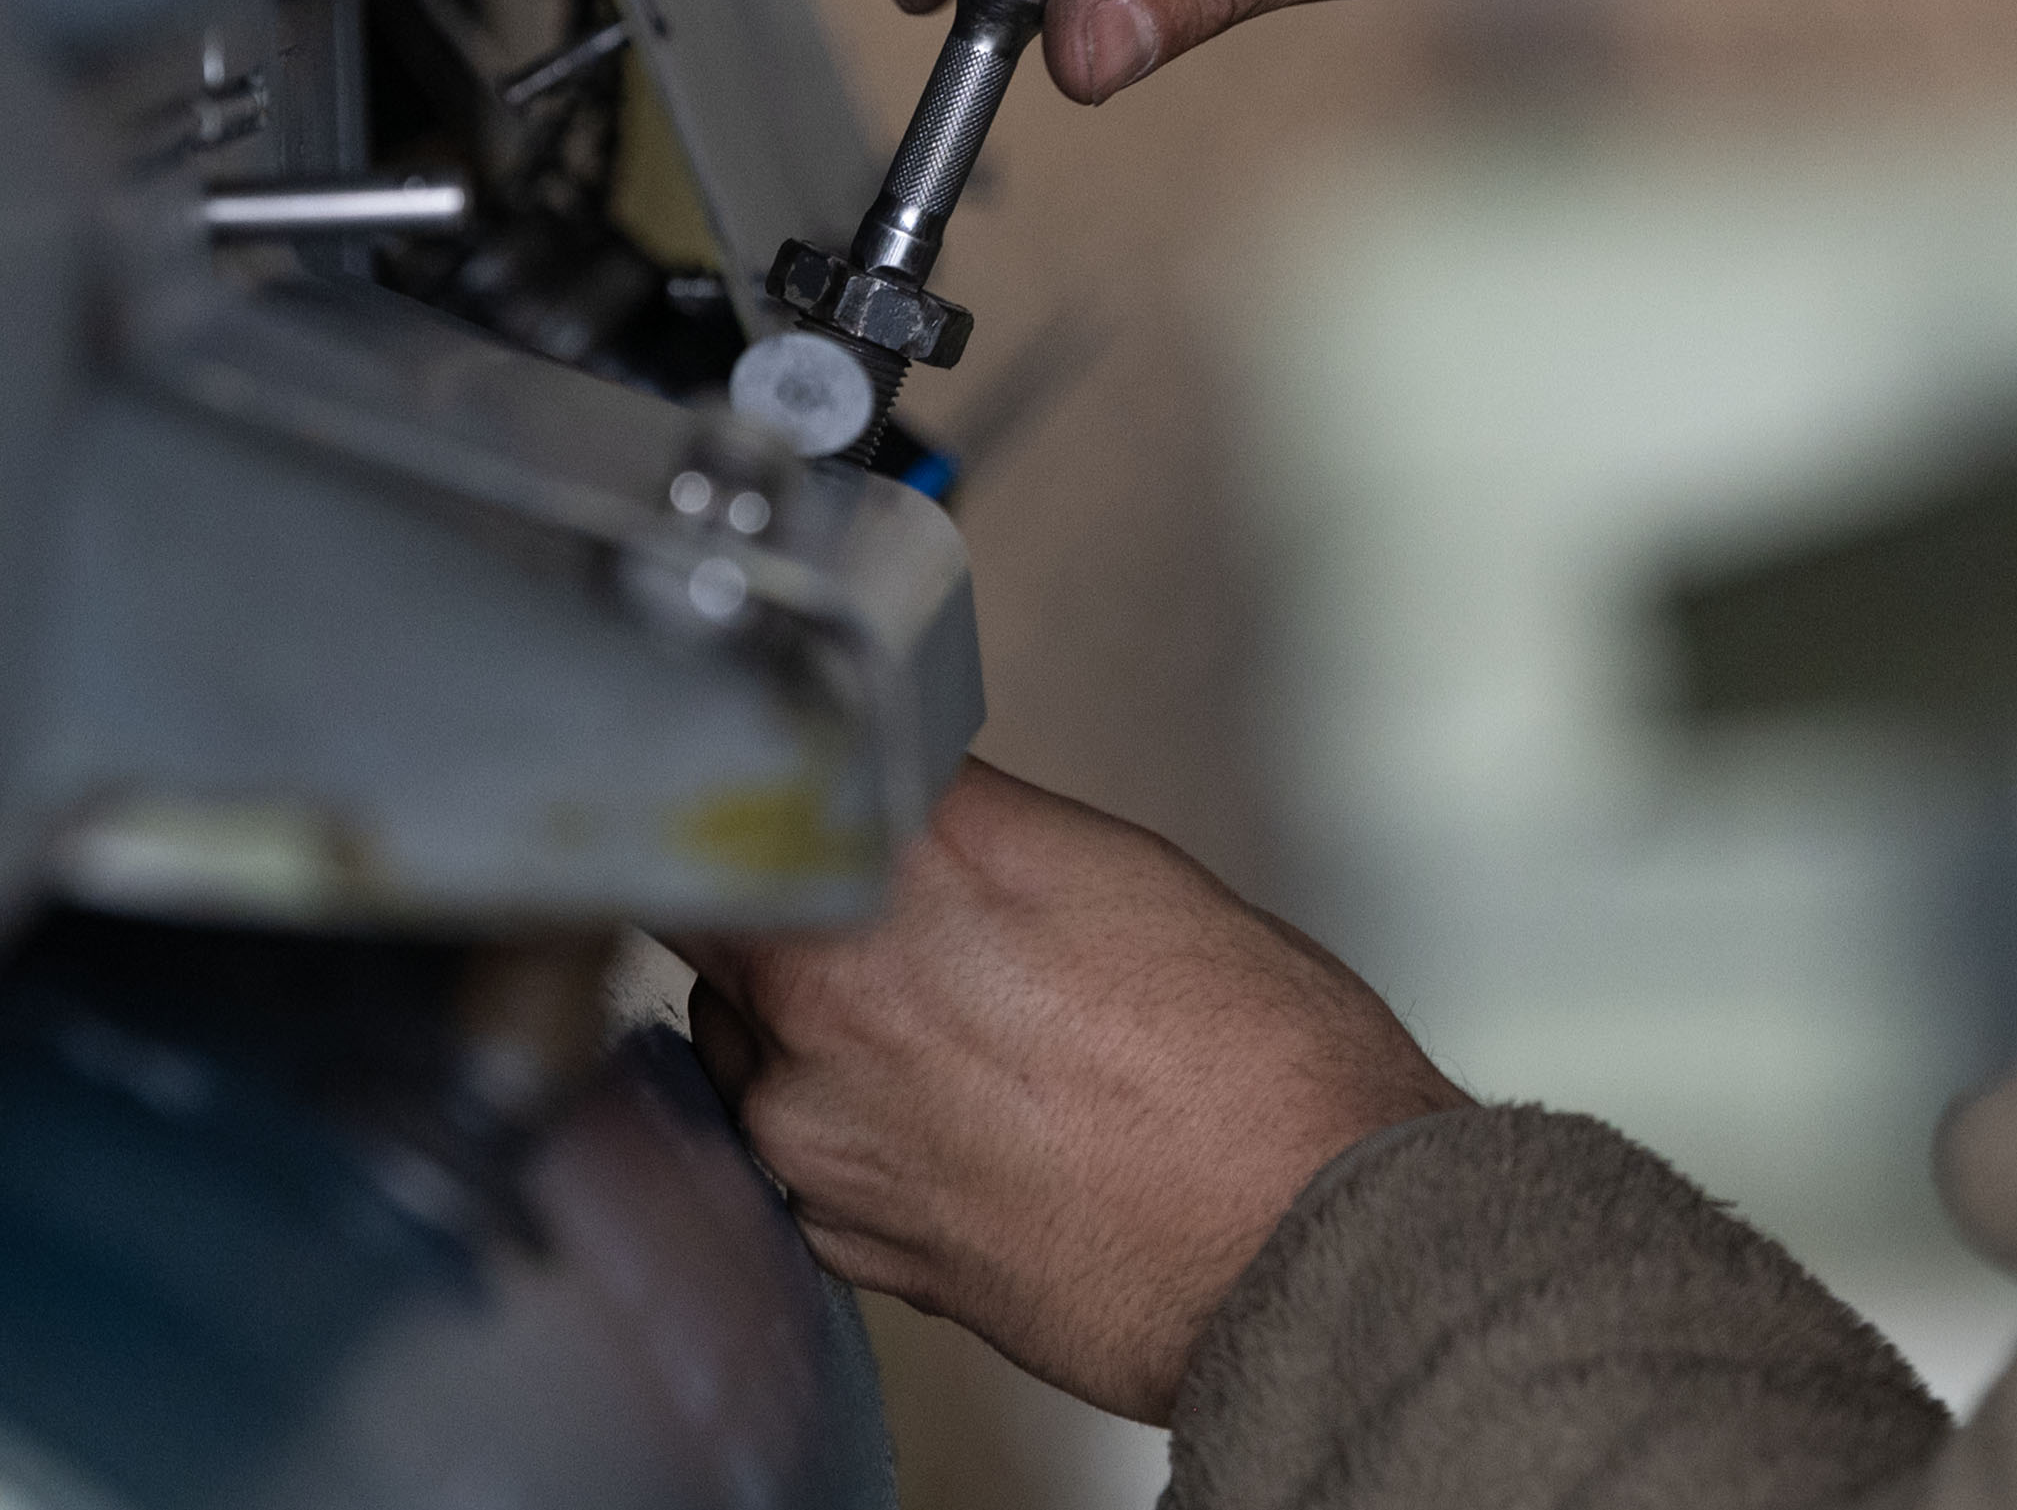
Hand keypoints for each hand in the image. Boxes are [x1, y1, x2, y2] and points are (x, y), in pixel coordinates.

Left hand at [669, 763, 1470, 1424]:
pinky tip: (948, 1109)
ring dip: (801, 1015)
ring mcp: (817, 1154)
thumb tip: (881, 764)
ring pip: (747, 1046)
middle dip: (773, 901)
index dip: (731, 796)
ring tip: (941, 1016)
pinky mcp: (847, 1248)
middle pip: (714, 931)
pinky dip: (843, 1123)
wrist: (1308, 1252)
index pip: (708, 817)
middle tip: (873, 894)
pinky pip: (794, 1155)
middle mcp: (808, 1033)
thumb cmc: (1248, 1062)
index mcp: (857, 910)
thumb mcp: (1100, 860)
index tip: (764, 786)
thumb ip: (947, 809)